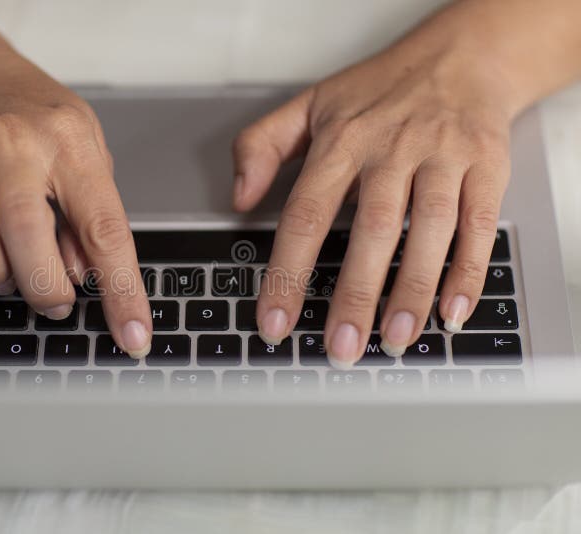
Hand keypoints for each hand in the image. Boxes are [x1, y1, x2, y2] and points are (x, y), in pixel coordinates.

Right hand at [0, 50, 152, 356]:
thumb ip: (89, 212)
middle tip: (56, 304)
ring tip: (8, 283)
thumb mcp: (84, 148)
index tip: (134, 336)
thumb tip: (88, 277)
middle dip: (45, 288)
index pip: (103, 227)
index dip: (122, 289)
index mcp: (69, 142)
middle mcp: (12, 142)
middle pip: (26, 230)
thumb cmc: (33, 114)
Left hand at [232, 37, 519, 367]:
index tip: (274, 322)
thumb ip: (261, 147)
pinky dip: (467, 271)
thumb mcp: (308, 105)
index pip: (305, 215)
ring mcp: (442, 159)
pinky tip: (451, 311)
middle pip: (372, 231)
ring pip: (427, 232)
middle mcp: (391, 151)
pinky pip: (479, 224)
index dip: (287, 273)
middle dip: (355, 296)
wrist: (459, 59)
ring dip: (412, 291)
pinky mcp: (485, 167)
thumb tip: (237, 197)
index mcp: (341, 142)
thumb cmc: (379, 92)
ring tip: (394, 340)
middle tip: (341, 347)